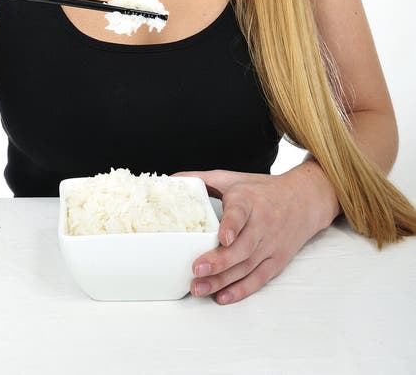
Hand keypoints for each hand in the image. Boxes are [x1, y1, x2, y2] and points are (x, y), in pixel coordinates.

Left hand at [170, 167, 323, 304]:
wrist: (304, 200)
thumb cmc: (263, 190)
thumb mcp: (234, 179)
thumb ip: (203, 179)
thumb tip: (171, 179)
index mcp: (249, 200)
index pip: (241, 213)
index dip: (232, 226)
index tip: (223, 237)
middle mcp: (263, 224)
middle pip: (242, 248)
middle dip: (219, 262)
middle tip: (196, 270)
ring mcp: (271, 245)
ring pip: (246, 267)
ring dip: (222, 280)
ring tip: (199, 288)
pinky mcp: (277, 261)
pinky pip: (259, 279)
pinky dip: (241, 290)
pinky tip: (223, 296)